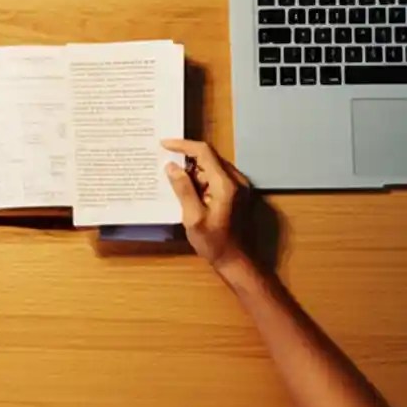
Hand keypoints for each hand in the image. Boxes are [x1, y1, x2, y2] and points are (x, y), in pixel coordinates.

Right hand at [162, 139, 250, 273]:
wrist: (238, 261)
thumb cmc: (215, 243)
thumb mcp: (193, 218)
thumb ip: (183, 189)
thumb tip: (172, 167)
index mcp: (226, 184)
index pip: (204, 152)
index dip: (183, 145)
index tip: (165, 145)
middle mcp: (237, 181)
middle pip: (210, 158)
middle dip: (187, 160)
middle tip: (167, 166)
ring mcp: (241, 187)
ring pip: (214, 168)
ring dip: (195, 172)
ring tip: (178, 185)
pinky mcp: (239, 194)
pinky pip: (219, 178)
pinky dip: (204, 180)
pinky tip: (191, 193)